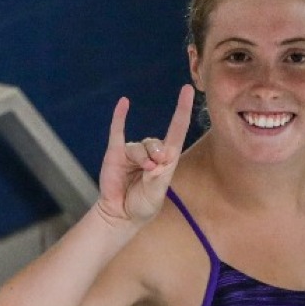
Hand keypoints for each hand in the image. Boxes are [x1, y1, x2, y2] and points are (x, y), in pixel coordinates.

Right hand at [97, 85, 193, 228]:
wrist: (120, 214)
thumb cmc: (142, 206)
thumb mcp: (155, 195)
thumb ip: (157, 178)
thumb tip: (155, 160)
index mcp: (167, 161)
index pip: (177, 130)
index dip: (182, 111)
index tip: (188, 91)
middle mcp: (151, 153)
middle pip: (156, 142)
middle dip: (156, 153)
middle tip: (153, 169)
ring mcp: (133, 153)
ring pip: (138, 146)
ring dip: (141, 157)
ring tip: (143, 170)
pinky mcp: (115, 154)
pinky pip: (117, 131)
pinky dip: (119, 117)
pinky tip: (123, 103)